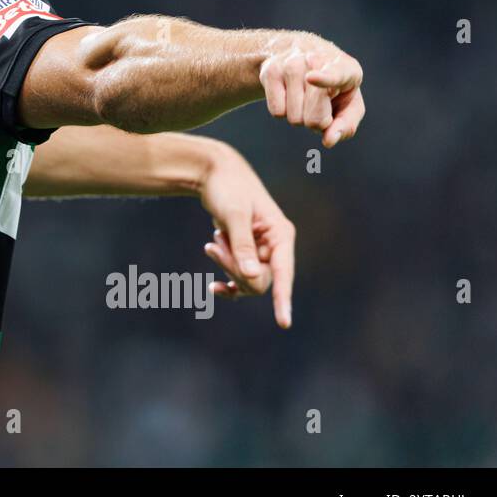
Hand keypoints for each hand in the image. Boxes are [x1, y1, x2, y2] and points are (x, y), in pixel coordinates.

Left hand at [196, 143, 294, 327]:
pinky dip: (227, 282)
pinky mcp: (248, 255)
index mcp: (281, 234)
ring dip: (226, 267)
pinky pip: (241, 281)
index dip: (282, 298)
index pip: (284, 272)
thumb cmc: (227, 188)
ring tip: (212, 242)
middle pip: (259, 278)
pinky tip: (213, 288)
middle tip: (211, 244)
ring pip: (247, 280)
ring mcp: (263, 252)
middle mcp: (276, 246)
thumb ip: (242, 245)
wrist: (214, 174)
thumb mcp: (233, 214)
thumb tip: (251, 276)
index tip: (283, 322)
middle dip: (233, 267)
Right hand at [260, 34, 365, 147]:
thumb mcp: (349, 103)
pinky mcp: (270, 72)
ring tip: (304, 97)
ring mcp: (290, 64)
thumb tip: (328, 140)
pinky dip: (283, 111)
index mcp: (345, 68)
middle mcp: (316, 60)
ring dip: (300, 116)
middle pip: (313, 117)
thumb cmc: (334, 86)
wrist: (301, 53)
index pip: (333, 75)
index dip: (323, 79)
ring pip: (294, 117)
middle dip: (317, 121)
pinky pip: (277, 112)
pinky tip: (288, 93)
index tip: (310, 78)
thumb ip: (346, 125)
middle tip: (319, 105)